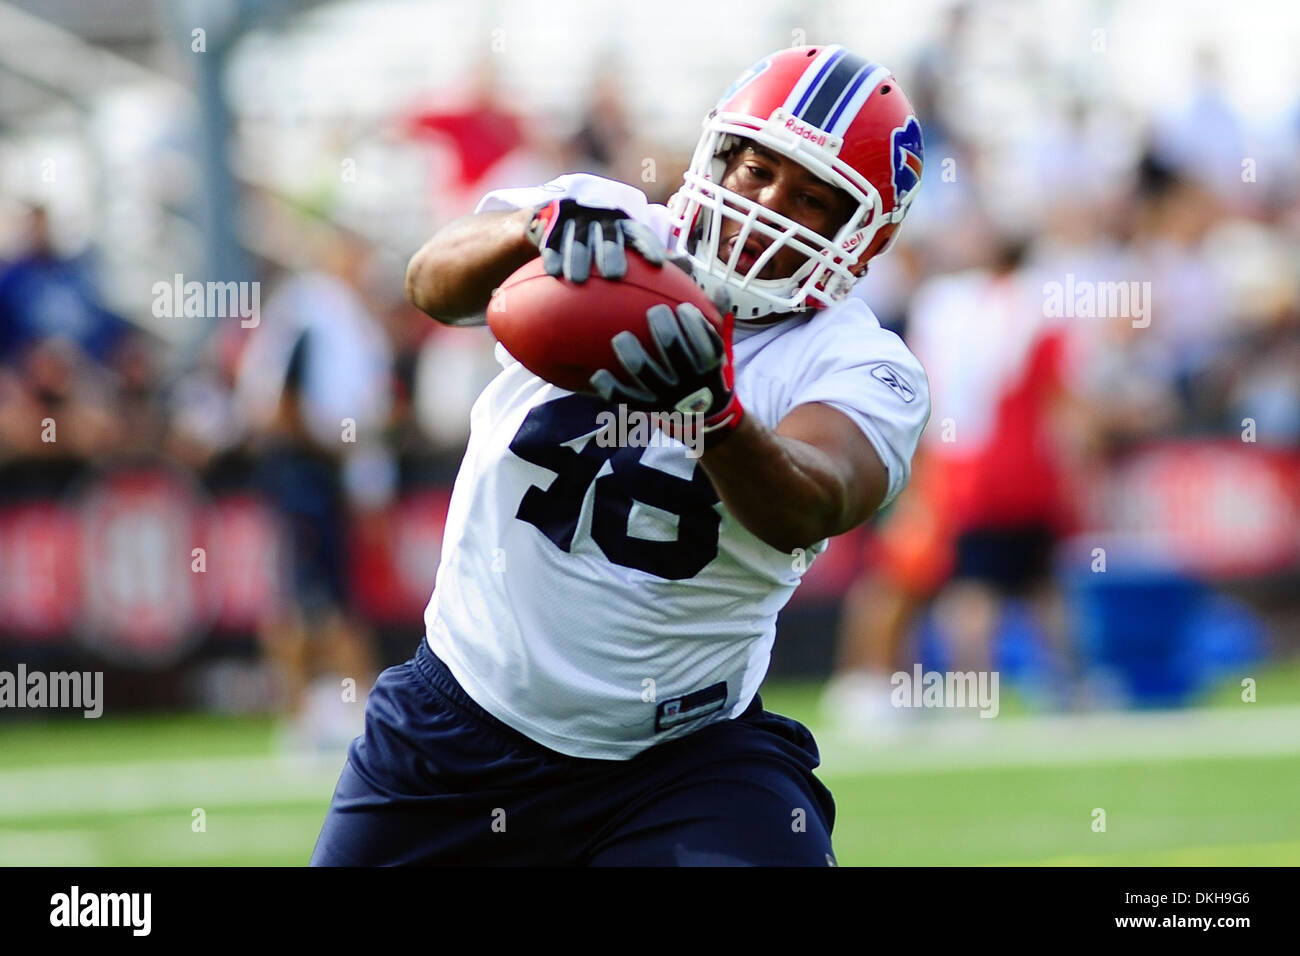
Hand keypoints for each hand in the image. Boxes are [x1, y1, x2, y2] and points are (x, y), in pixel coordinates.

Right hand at [526, 199, 666, 282]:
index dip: (648, 244)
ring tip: (579, 280)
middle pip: (608, 234)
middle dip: (611, 251)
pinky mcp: (552, 223)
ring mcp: (576, 219)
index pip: (639, 231)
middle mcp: (601, 217)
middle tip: (614, 275)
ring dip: (578, 257)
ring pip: (578, 237)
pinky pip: (552, 239)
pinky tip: (554, 271)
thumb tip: (684, 269)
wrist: (560, 213)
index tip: (658, 262)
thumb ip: (647, 254)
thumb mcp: (624, 239)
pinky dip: (553, 254)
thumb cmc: (602, 239)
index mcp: (622, 222)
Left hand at [589, 291, 743, 448]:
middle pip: (672, 347)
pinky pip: (625, 398)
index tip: (683, 307)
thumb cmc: (706, 370)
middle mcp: (687, 380)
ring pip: (645, 371)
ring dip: (631, 352)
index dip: (691, 320)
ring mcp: (666, 395)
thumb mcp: (720, 350)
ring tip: (621, 337)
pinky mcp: (648, 407)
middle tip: (654, 312)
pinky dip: (610, 387)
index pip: (703, 340)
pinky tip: (597, 374)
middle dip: (661, 325)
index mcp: (708, 365)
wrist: (704, 414)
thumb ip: (720, 320)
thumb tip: (722, 290)